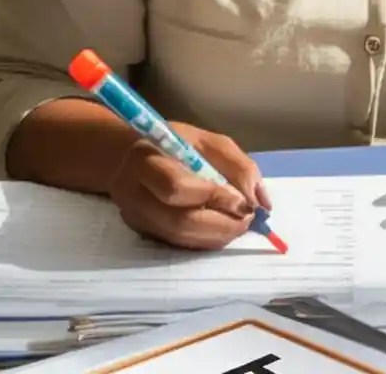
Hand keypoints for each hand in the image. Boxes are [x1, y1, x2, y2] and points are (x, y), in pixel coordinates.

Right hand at [106, 123, 271, 249]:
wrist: (124, 159)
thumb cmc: (170, 145)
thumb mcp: (206, 140)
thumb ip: (237, 166)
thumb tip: (261, 202)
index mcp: (147, 161)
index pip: (177, 187)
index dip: (214, 198)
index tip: (243, 201)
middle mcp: (137, 195)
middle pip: (180, 222)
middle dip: (222, 224)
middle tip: (248, 219)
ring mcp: (138, 219)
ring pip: (182, 239)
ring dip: (219, 236)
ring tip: (240, 224)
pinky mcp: (145, 234)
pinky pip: (181, 244)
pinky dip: (208, 241)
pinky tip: (223, 230)